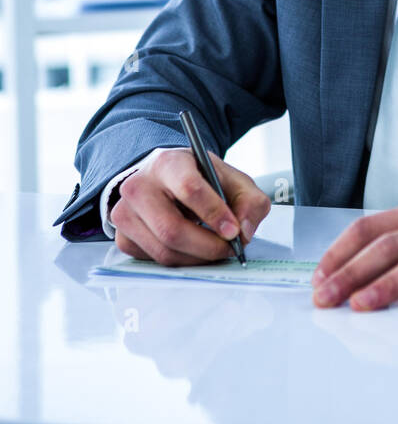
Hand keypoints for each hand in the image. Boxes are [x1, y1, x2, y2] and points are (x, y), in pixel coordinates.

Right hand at [111, 147, 271, 265]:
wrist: (165, 180)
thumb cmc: (198, 179)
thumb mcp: (230, 179)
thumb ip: (249, 201)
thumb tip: (244, 232)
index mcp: (168, 163)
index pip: (189, 188)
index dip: (214, 213)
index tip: (234, 231)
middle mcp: (139, 185)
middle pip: (172, 228)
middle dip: (207, 246)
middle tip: (229, 249)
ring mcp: (125, 213)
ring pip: (164, 250)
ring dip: (197, 258)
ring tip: (214, 248)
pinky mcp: (122, 237)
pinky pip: (155, 260)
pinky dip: (181, 261)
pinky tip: (192, 247)